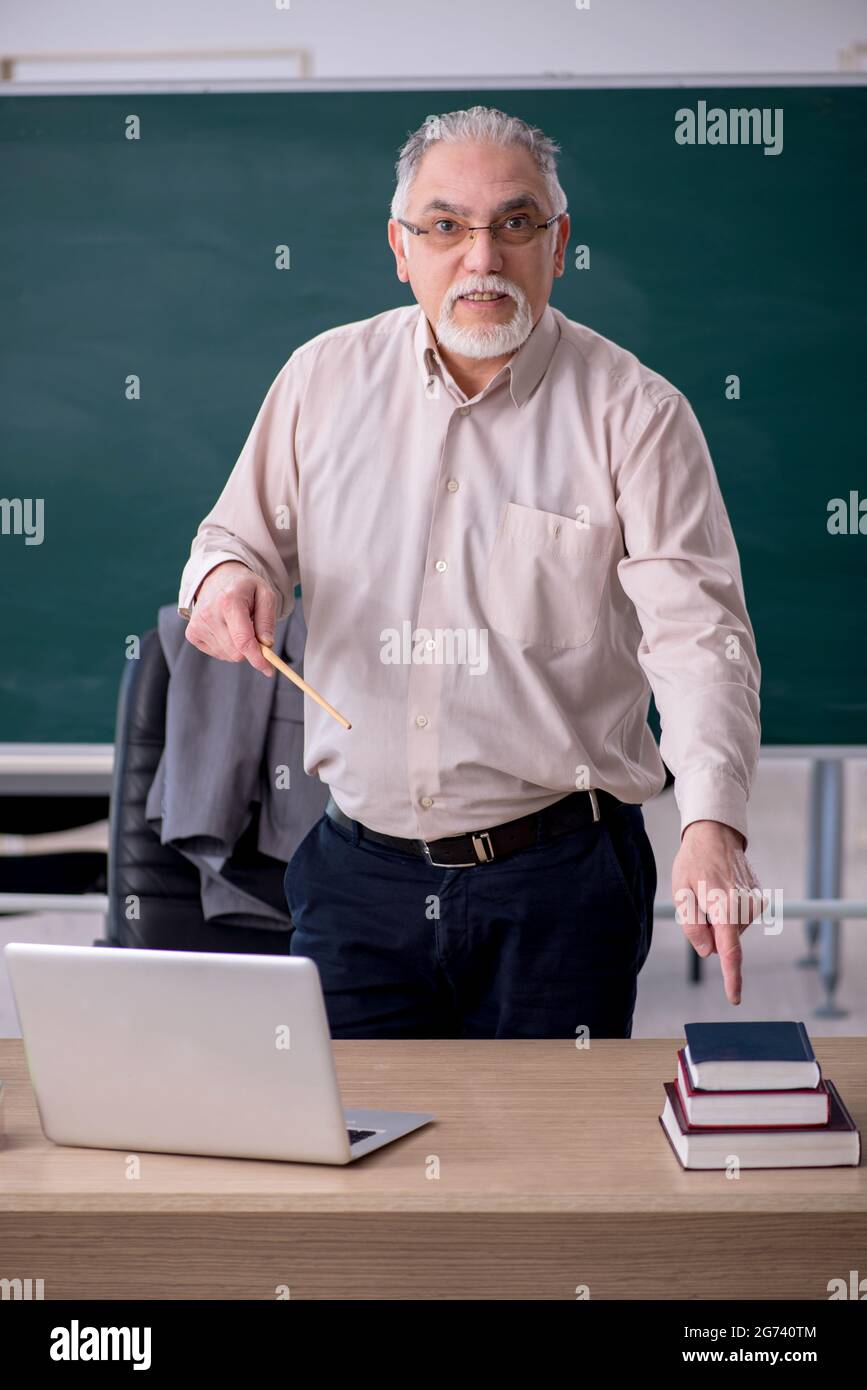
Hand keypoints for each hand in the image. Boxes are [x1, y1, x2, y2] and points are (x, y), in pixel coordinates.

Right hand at [184, 561, 277, 675]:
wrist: (217, 578)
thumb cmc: (245, 587)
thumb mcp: (265, 595)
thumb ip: (268, 620)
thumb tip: (267, 645)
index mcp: (229, 602)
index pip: (243, 640)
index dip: (257, 658)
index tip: (269, 670)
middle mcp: (209, 614)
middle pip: (236, 653)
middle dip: (251, 650)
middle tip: (256, 635)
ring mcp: (197, 625)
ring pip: (227, 655)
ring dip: (238, 647)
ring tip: (238, 625)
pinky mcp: (192, 633)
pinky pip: (217, 653)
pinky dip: (227, 646)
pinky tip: (226, 629)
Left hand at [672, 819, 761, 1004]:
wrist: (716, 835)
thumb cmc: (693, 863)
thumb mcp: (681, 893)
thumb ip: (692, 926)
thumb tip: (708, 950)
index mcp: (724, 907)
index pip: (730, 950)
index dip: (732, 977)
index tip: (735, 997)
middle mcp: (744, 907)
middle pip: (724, 939)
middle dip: (709, 930)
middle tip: (698, 901)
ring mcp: (754, 902)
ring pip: (731, 929)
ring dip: (718, 919)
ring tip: (709, 891)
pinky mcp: (758, 898)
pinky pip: (739, 918)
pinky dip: (727, 911)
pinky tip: (720, 889)